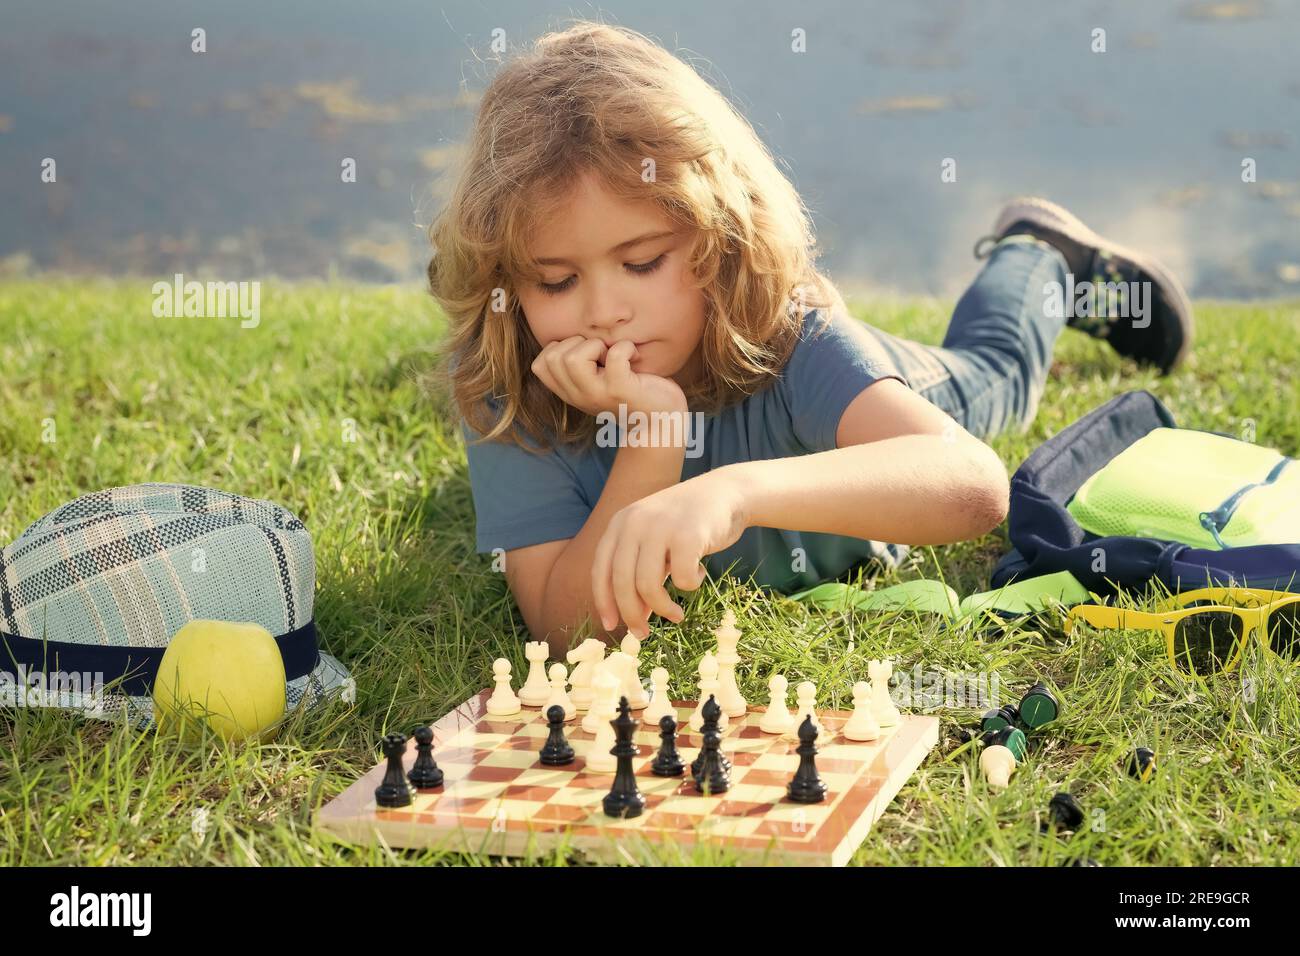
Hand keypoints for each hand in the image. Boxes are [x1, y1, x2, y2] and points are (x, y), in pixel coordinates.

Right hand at [530, 335, 686, 416]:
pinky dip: (626, 347)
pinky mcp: (621, 391)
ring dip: (596, 345)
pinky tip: (634, 356)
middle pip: (553, 358)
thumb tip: (574, 333)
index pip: (539, 365)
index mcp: (570, 392)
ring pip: (573, 358)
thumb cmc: (631, 394)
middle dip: (578, 343)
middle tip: (601, 354)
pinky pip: (614, 355)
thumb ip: (580, 366)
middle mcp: (579, 396)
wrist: (659, 423)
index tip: (584, 354)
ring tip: (613, 355)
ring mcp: (598, 395)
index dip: (559, 348)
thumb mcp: (597, 382)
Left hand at [591, 469, 749, 639]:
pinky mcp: (687, 534)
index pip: (600, 569)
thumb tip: (634, 616)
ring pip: (648, 585)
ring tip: (676, 615)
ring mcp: (660, 526)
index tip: (610, 626)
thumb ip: (640, 571)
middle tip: (643, 634)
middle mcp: (635, 522)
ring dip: (662, 609)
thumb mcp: (655, 541)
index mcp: (620, 522)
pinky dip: (690, 585)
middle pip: (622, 582)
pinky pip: (681, 579)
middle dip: (631, 615)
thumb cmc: (689, 523)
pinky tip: (698, 573)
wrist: (727, 492)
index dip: (604, 602)